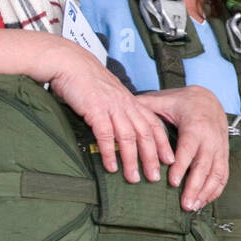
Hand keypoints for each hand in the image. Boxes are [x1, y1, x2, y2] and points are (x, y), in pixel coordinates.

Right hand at [41, 41, 173, 184]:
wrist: (70, 62)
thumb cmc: (87, 80)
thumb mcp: (110, 95)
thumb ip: (118, 111)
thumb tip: (120, 132)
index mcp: (131, 102)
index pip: (153, 124)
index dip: (163, 143)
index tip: (170, 160)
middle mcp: (125, 105)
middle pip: (145, 134)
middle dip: (151, 158)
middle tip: (155, 178)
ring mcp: (111, 107)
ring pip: (128, 137)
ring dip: (132, 160)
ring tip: (134, 178)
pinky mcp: (95, 110)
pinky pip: (105, 134)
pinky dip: (109, 152)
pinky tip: (111, 167)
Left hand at [134, 86, 228, 210]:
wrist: (209, 99)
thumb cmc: (183, 102)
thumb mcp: (164, 100)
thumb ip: (145, 107)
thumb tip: (123, 108)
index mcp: (195, 126)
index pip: (188, 149)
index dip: (182, 166)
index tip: (173, 182)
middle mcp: (210, 139)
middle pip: (204, 166)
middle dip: (195, 186)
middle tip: (184, 205)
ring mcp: (220, 148)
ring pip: (216, 173)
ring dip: (205, 192)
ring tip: (192, 207)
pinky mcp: (224, 155)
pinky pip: (223, 175)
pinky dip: (215, 190)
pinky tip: (203, 202)